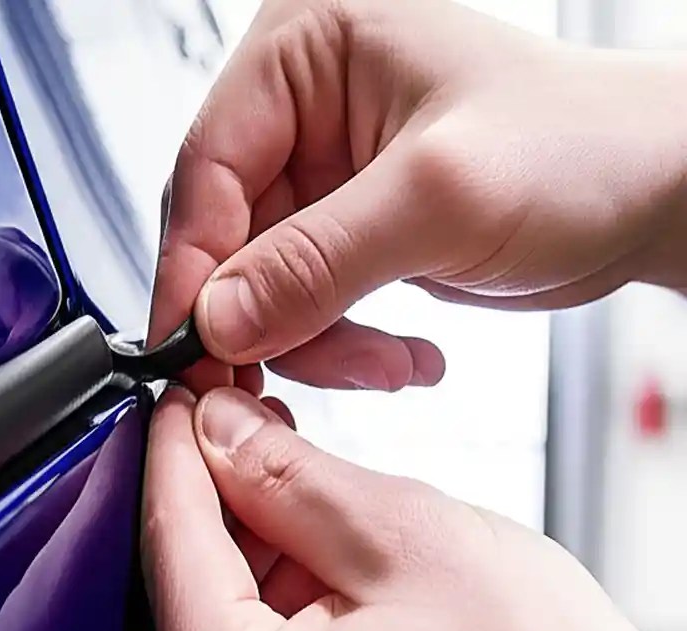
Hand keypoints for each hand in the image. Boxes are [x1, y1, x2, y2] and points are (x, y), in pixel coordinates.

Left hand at [143, 387, 686, 630]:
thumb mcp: (408, 544)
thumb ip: (292, 479)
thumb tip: (221, 428)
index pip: (172, 537)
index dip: (176, 444)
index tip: (184, 389)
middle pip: (189, 571)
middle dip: (217, 480)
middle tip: (242, 409)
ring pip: (223, 600)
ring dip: (251, 523)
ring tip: (286, 459)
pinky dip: (279, 575)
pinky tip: (311, 527)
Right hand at [148, 0, 686, 394]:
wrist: (659, 192)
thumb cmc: (582, 145)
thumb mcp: (439, 196)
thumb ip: (315, 260)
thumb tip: (217, 319)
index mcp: (305, 48)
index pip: (208, 164)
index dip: (195, 265)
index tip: (193, 346)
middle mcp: (302, 103)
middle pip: (226, 232)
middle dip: (263, 316)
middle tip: (281, 379)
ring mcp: (323, 168)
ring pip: (258, 281)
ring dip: (309, 341)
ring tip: (383, 365)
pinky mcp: (345, 224)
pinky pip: (299, 302)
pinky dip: (336, 344)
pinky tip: (398, 356)